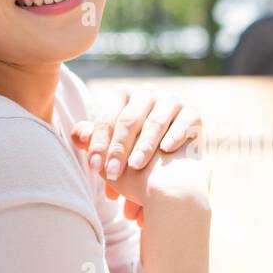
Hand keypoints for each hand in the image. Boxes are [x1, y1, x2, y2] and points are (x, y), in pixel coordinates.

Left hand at [72, 83, 201, 224]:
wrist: (171, 179)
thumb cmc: (135, 162)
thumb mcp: (111, 150)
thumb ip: (95, 140)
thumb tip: (79, 135)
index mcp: (124, 96)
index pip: (108, 119)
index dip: (100, 144)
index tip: (95, 168)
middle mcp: (148, 94)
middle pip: (130, 120)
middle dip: (120, 148)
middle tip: (113, 174)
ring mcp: (173, 101)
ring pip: (155, 121)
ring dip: (145, 145)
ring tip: (136, 166)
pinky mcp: (194, 113)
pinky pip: (184, 121)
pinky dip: (175, 134)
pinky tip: (166, 150)